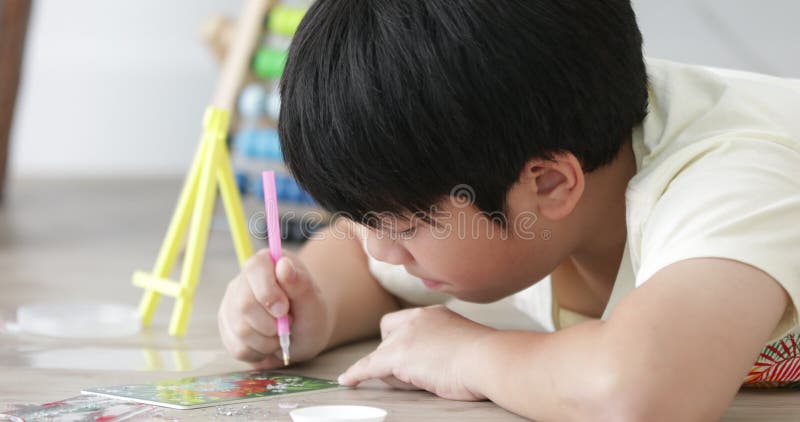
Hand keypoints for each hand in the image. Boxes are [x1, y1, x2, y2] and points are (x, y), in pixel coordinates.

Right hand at [218, 248, 332, 367]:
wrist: (303, 336)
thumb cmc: (310, 315)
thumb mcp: (314, 302)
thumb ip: (300, 284)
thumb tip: (283, 264)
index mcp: (266, 263)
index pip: (254, 268)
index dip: (268, 292)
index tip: (285, 310)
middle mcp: (243, 280)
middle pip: (244, 305)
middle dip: (271, 324)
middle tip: (288, 325)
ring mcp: (231, 304)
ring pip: (240, 330)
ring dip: (268, 341)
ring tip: (280, 335)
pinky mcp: (226, 327)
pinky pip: (238, 347)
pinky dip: (259, 352)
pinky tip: (269, 344)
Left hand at [338, 305, 492, 400]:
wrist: (488, 359)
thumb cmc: (486, 358)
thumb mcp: (463, 343)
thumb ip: (444, 344)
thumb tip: (429, 363)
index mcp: (433, 314)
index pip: (403, 322)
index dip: (399, 339)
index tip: (405, 352)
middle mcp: (416, 319)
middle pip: (388, 337)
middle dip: (393, 355)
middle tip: (415, 374)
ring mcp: (405, 337)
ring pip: (383, 355)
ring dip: (392, 370)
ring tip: (421, 381)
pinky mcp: (397, 357)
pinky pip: (368, 366)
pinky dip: (356, 374)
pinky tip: (348, 381)